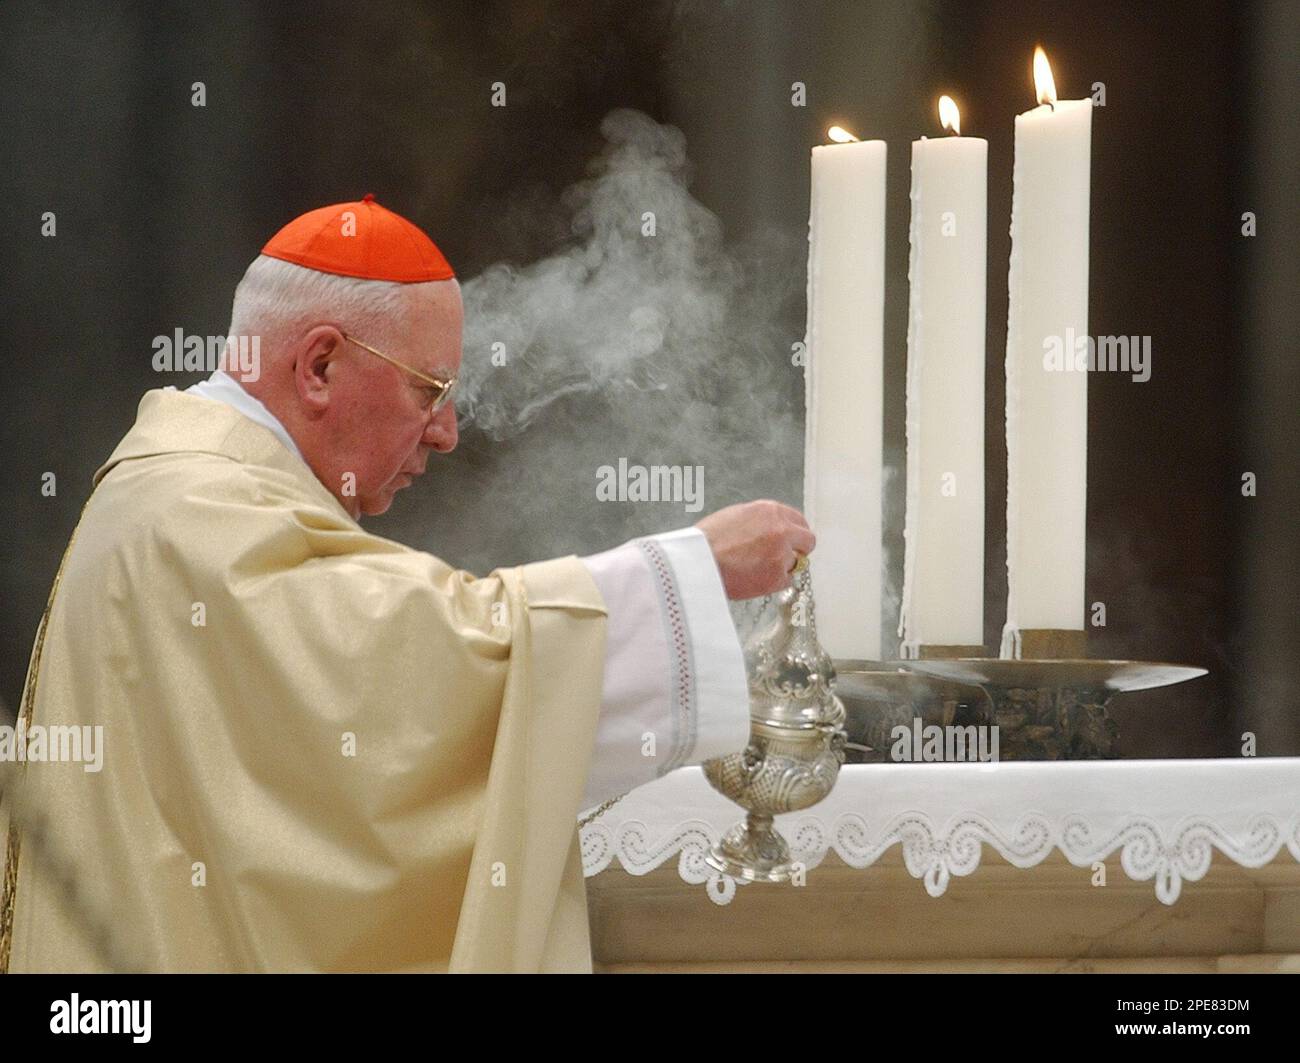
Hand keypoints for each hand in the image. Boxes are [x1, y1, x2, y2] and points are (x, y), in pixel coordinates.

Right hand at [694, 500, 815, 599]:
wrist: (696, 563)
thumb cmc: (707, 541)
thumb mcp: (736, 516)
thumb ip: (761, 520)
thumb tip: (774, 529)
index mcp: (770, 511)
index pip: (799, 520)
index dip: (795, 533)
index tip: (792, 541)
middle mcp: (781, 530)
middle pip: (808, 541)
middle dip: (798, 550)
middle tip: (784, 558)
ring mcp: (781, 555)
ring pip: (796, 564)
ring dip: (781, 567)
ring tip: (757, 570)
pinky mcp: (777, 577)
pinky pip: (786, 582)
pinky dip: (774, 583)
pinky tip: (755, 579)